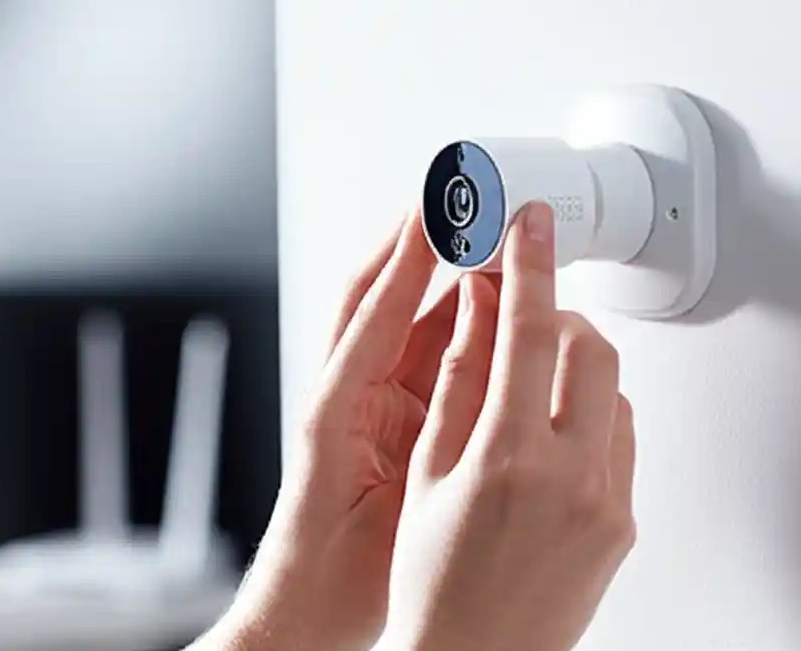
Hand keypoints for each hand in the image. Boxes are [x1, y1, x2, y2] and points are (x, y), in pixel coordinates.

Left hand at [200, 210, 457, 650]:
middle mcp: (350, 391)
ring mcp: (371, 402)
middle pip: (384, 296)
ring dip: (441, 274)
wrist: (312, 606)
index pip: (371, 311)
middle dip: (418, 244)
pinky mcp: (393, 417)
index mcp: (335, 404)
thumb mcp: (370, 498)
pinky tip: (488, 297)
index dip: (404, 259)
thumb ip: (389, 424)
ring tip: (477, 229)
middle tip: (455, 194)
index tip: (432, 208)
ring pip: (409, 320)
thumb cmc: (327, 564)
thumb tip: (438, 362)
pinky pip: (427, 354)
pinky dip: (455, 320)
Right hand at [379, 203, 636, 650]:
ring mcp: (605, 500)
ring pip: (612, 392)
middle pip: (588, 349)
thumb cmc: (432, 580)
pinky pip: (620, 441)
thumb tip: (471, 313)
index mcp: (505, 456)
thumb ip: (457, 382)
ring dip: (575, 370)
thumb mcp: (428, 472)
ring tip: (527, 391)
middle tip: (522, 318)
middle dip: (558, 318)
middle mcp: (568, 474)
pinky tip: (549, 440)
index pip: (527, 331)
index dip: (528, 265)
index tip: (529, 224)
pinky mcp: (623, 522)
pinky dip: (590, 419)